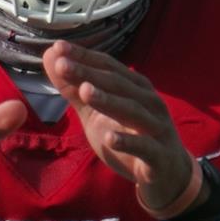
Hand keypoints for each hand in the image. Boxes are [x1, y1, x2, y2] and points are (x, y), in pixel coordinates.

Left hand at [42, 42, 195, 210]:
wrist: (168, 174)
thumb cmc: (131, 136)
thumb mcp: (97, 114)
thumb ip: (75, 89)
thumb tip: (51, 58)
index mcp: (135, 88)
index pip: (107, 67)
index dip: (84, 57)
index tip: (58, 46)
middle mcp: (149, 102)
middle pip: (118, 85)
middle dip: (89, 74)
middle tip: (62, 65)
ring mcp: (157, 128)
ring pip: (133, 111)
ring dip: (108, 101)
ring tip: (84, 91)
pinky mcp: (160, 156)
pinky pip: (145, 147)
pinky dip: (128, 141)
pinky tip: (109, 138)